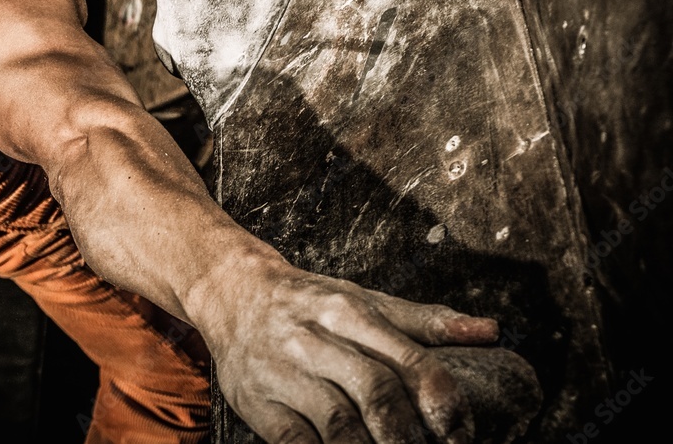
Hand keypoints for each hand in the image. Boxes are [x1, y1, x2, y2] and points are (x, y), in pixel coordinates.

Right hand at [203, 260, 499, 443]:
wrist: (232, 292)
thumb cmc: (309, 302)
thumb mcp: (363, 299)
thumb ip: (425, 321)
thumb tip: (491, 332)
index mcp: (347, 309)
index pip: (405, 354)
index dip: (440, 398)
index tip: (460, 430)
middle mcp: (316, 337)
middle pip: (374, 390)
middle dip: (409, 436)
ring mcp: (284, 372)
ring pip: (337, 423)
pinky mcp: (258, 404)